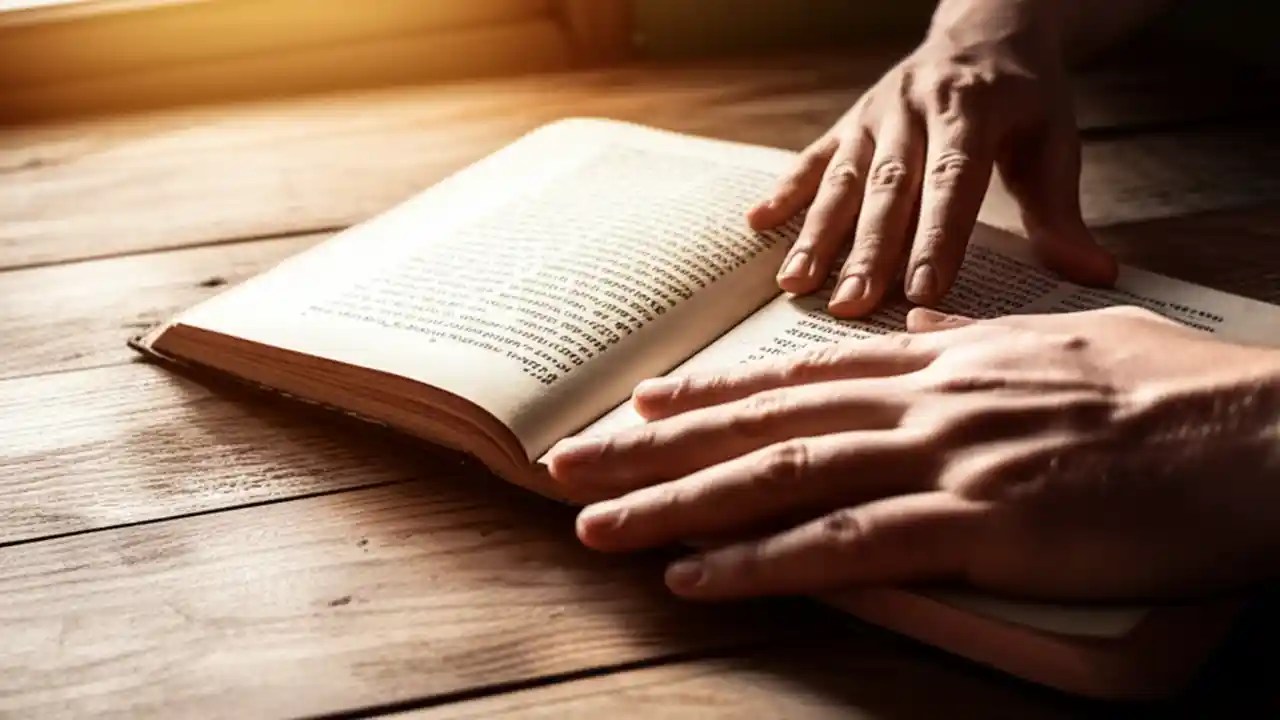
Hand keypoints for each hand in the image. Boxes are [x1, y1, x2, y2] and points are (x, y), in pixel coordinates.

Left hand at [548, 308, 1279, 601]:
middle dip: (661, 446)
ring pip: (784, 479)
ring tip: (600, 525)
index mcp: (948, 359)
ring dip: (681, 504)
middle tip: (575, 462)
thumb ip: (977, 344)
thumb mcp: (1062, 348)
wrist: (1260, 433)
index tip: (648, 403)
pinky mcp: (982, 523)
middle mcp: (929, 399)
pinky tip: (696, 576)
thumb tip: (926, 330)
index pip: (805, 373)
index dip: (718, 392)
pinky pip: (848, 545)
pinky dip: (762, 561)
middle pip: (767, 421)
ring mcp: (949, 459)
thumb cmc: (1174, 396)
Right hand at [749, 0, 1116, 316]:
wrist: (984, 30)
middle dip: (868, 250)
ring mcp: (873, 115)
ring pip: (842, 179)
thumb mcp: (1054, 143)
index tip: (924, 292)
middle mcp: (913, 108)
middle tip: (852, 305)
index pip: (951, 181)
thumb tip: (1093, 273)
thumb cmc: (1023, 99)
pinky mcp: (847, 122)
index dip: (937, 237)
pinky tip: (756, 225)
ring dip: (817, 233)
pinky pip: (812, 159)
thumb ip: (1060, 211)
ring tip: (797, 284)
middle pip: (888, 188)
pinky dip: (784, 191)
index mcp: (971, 109)